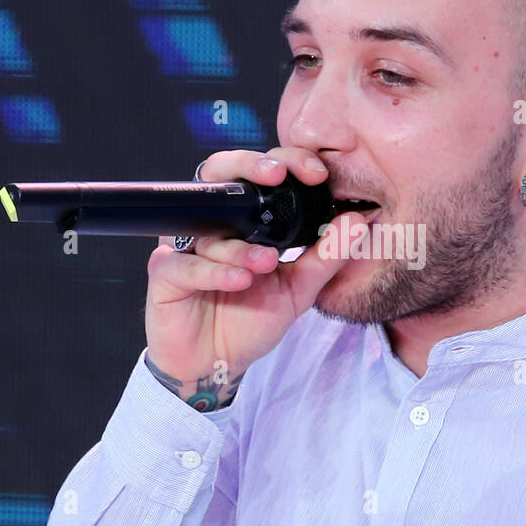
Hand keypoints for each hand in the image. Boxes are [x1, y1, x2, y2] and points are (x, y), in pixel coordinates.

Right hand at [142, 147, 363, 406]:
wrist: (216, 363)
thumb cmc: (251, 319)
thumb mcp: (299, 289)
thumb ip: (327, 255)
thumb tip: (359, 219)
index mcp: (245, 219)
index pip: (260, 173)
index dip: (286, 162)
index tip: (317, 173)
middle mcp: (214, 224)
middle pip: (220, 173)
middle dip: (249, 167)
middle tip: (276, 175)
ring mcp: (186, 245)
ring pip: (209, 228)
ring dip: (241, 246)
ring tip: (267, 264)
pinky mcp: (165, 273)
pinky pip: (185, 264)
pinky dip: (214, 271)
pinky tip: (238, 281)